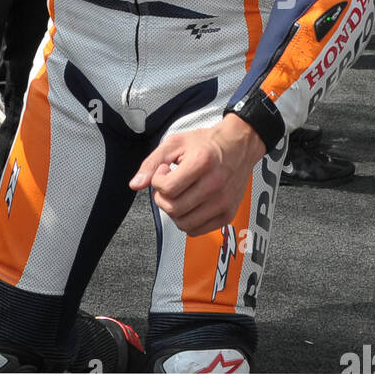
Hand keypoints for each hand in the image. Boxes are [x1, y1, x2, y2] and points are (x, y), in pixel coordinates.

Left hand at [129, 115, 264, 236]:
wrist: (239, 146)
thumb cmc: (206, 143)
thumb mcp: (176, 143)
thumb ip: (152, 162)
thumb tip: (135, 184)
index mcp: (201, 163)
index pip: (168, 188)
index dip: (157, 181)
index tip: (164, 171)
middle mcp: (215, 185)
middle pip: (174, 208)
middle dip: (161, 198)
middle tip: (168, 184)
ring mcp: (223, 202)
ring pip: (184, 223)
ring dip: (173, 211)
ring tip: (178, 194)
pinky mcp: (228, 214)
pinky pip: (197, 230)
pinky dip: (186, 221)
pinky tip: (188, 204)